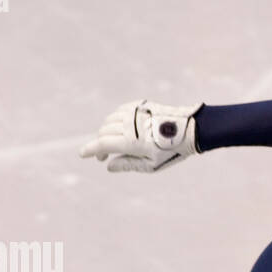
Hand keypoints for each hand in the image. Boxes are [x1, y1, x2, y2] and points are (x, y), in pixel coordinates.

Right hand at [78, 99, 202, 171]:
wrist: (189, 130)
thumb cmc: (171, 152)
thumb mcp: (151, 165)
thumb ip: (128, 164)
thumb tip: (109, 166)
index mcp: (131, 142)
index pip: (103, 144)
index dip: (90, 149)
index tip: (82, 154)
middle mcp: (129, 125)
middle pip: (104, 132)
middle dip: (100, 144)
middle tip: (103, 156)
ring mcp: (134, 113)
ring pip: (110, 120)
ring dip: (107, 131)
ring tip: (113, 143)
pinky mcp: (140, 105)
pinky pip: (120, 111)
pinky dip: (116, 119)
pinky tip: (121, 128)